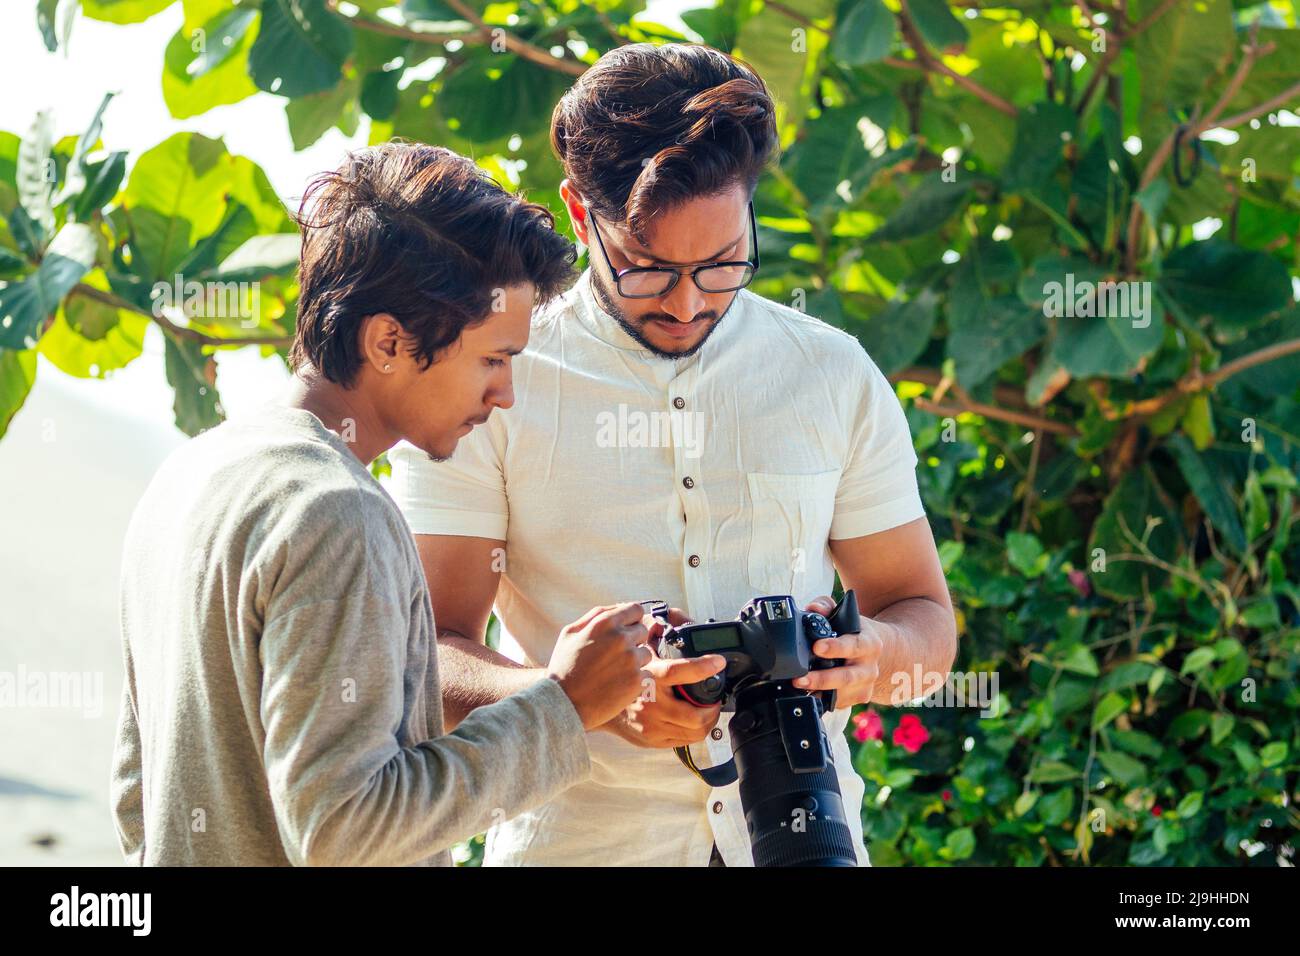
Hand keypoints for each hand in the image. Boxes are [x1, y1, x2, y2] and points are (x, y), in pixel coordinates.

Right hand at [547, 603, 653, 729]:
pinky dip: (636, 680)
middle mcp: (621, 638)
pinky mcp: (637, 681)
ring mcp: (631, 660)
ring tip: (615, 672)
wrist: (563, 704)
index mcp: (605, 623)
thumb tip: (617, 608)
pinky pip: (647, 674)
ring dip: (636, 661)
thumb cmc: (564, 667)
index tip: (627, 630)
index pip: (636, 610)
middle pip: (643, 631)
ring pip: (646, 654)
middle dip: (633, 641)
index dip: (632, 619)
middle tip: (616, 656)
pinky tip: (618, 685)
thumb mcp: (570, 633)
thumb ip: (595, 616)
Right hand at [602, 607, 725, 747]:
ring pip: (694, 732)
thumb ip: (654, 628)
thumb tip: (673, 618)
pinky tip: (694, 722)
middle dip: (713, 708)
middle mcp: (651, 704)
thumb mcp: (634, 647)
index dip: (703, 667)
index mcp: (649, 677)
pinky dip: (695, 732)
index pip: (681, 671)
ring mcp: (651, 726)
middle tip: (716, 699)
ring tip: (709, 710)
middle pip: (696, 716)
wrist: (593, 701)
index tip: (718, 662)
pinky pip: (683, 742)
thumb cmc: (617, 674)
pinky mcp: (651, 739)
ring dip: (708, 721)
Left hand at [791, 595, 883, 708]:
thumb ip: (827, 607)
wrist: (880, 653)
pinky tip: (805, 696)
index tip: (817, 647)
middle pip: (847, 677)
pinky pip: (838, 703)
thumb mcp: (846, 615)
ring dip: (819, 693)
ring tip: (798, 688)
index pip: (854, 645)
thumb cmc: (855, 632)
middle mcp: (869, 668)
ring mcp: (865, 686)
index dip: (836, 647)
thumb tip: (812, 608)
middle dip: (822, 679)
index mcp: (869, 643)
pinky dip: (821, 701)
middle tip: (800, 678)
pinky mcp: (858, 698)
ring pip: (843, 694)